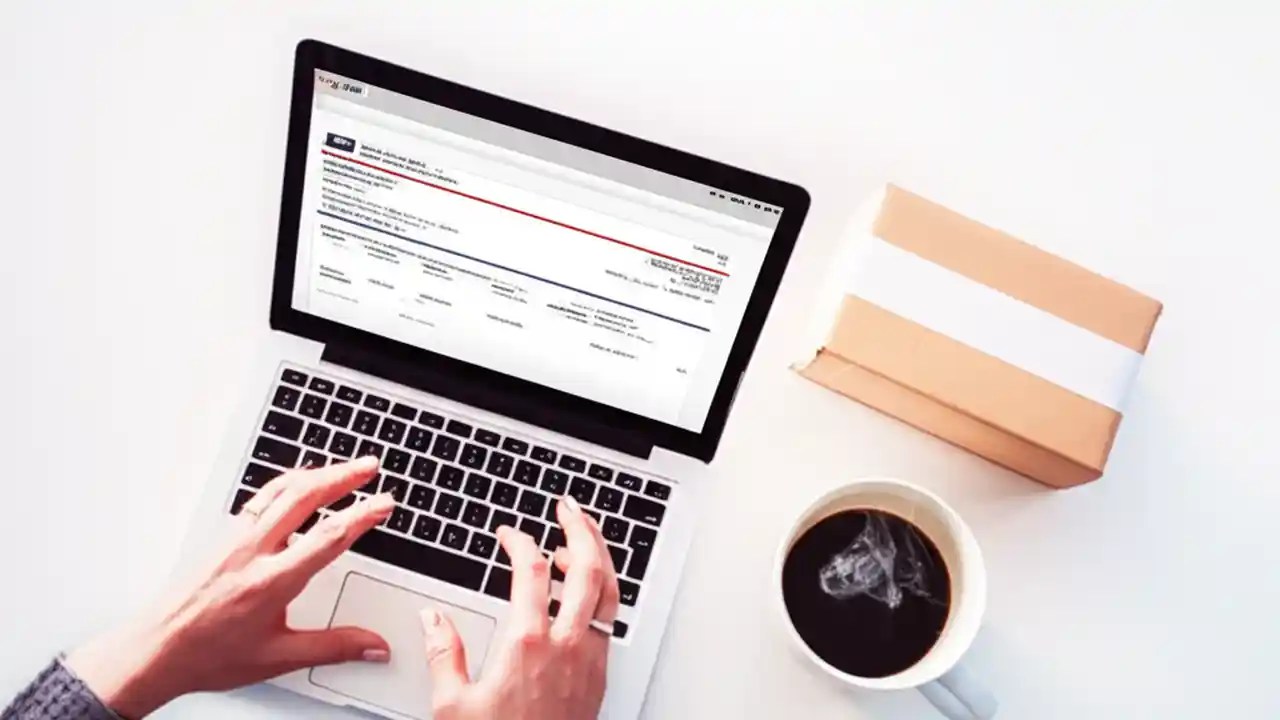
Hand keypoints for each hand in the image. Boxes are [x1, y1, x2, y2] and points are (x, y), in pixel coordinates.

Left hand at [66, 457, 395, 716]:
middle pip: (304, 496)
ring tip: (341, 467)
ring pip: (280, 490)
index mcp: (271, 581)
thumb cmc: (208, 655)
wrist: (156, 650)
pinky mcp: (222, 536)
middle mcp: (252, 551)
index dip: (362, 515)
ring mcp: (235, 539)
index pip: (327, 536)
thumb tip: (372, 645)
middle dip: (342, 476)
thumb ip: (333, 647)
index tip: (384, 502)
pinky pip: (260, 498)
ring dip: (315, 473)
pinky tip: (295, 484)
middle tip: (370, 467)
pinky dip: (286, 483)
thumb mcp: (278, 658)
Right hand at [422, 496, 617, 719]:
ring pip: (610, 593)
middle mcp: (566, 647)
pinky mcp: (600, 678)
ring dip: (600, 556)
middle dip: (580, 529)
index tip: (509, 534)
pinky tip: (589, 591)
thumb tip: (431, 618)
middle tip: (568, 508)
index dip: (520, 541)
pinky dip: (604, 592)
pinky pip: (612, 621)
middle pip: (587, 569)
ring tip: (582, 538)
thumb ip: (442, 654)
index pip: (531, 571)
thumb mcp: (452, 707)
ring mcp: (589, 661)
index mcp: (527, 645)